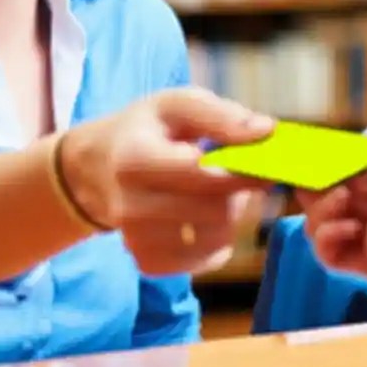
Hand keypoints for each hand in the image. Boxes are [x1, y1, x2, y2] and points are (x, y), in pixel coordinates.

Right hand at [61, 87, 274, 275]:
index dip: (243, 170)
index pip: (201, 173)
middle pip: (214, 210)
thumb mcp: (175, 105)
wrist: (99, 167)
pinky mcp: (146, 262)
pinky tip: (204, 219)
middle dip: (238, 191)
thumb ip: (220, 115)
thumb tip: (265, 131)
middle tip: (239, 173)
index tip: (268, 162)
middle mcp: (130, 205)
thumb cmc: (145, 130)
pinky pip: (204, 262)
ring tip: (215, 192)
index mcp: (134, 158)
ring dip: (230, 217)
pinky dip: (216, 242)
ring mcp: (136, 239)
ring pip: (214, 238)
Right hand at [296, 93, 366, 279]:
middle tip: (311, 181)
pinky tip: (349, 225)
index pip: (348, 169)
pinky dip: (328, 237)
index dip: (324, 164)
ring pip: (323, 225)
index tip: (309, 159)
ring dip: (321, 211)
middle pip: (329, 196)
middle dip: (314, 188)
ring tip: (343, 200)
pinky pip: (330, 255)